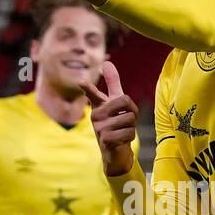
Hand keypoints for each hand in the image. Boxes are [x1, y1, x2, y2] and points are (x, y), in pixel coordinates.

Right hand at [81, 62, 136, 176]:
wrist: (115, 152)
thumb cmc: (116, 124)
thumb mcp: (115, 103)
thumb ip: (112, 83)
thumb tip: (106, 62)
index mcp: (99, 106)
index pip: (93, 94)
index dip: (89, 88)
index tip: (81, 82)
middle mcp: (96, 116)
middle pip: (125, 101)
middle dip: (133, 111)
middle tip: (126, 121)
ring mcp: (100, 129)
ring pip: (130, 118)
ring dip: (132, 127)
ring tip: (122, 132)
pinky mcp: (106, 141)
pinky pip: (129, 132)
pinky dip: (130, 137)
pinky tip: (121, 141)